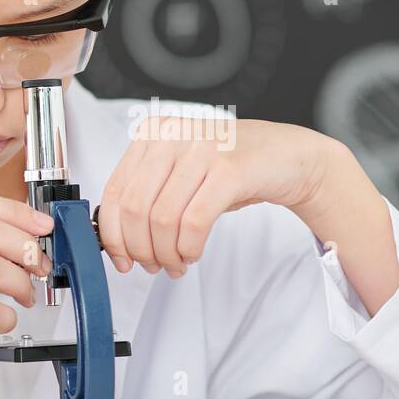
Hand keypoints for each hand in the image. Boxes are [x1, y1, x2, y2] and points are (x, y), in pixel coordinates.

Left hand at [96, 115, 341, 277]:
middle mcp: (172, 135)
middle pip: (134, 209)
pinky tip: (193, 253)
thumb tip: (117, 240)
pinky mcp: (229, 169)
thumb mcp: (180, 172)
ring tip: (176, 264)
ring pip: (162, 219)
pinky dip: (189, 247)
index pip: (114, 192)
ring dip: (167, 253)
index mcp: (152, 133)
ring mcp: (201, 149)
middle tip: (154, 266)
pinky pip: (194, 222)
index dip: (112, 235)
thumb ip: (147, 195)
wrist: (287, 156)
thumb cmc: (230, 167)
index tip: (120, 260)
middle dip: (141, 249)